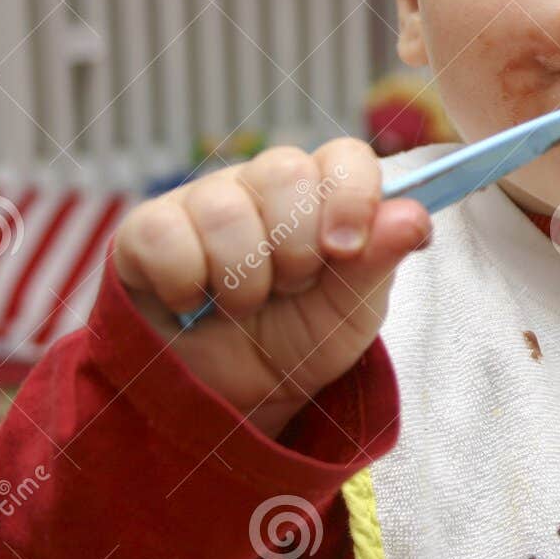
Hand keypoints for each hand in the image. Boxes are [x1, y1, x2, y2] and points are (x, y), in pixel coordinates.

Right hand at [112, 138, 430, 438]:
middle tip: (290, 289)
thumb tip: (414, 217)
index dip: (350, 197)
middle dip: (294, 248)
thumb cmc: (298, 343)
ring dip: (242, 278)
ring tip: (242, 307)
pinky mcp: (145, 231)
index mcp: (323, 195)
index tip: (344, 250)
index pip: (345, 156)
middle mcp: (262, 185)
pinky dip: (185, 282)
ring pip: (224, 207)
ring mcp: (201, 201)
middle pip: (283, 170)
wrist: (228, 402)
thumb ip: (380, 261)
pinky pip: (164, 233)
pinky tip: (191, 302)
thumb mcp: (350, 313)